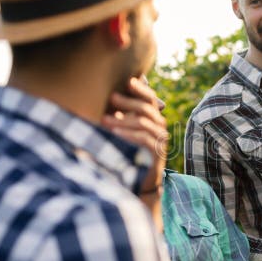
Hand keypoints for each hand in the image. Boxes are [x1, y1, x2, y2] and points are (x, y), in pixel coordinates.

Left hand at [101, 76, 168, 194]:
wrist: (140, 179)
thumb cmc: (127, 151)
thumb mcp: (122, 130)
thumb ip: (118, 114)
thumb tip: (101, 97)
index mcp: (151, 117)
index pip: (149, 98)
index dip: (140, 89)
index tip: (127, 81)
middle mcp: (159, 126)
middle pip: (146, 108)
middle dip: (127, 102)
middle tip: (111, 97)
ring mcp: (160, 139)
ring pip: (143, 123)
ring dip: (123, 120)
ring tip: (104, 120)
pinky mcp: (157, 153)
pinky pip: (145, 140)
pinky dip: (129, 135)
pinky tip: (114, 134)